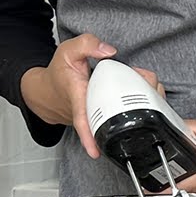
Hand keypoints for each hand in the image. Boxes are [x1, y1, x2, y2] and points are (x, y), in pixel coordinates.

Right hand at [20, 34, 164, 158]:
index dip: (89, 136)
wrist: (48, 91)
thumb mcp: (68, 51)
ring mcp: (98, 118)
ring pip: (122, 116)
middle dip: (136, 107)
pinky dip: (139, 103)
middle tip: (147, 85)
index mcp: (79, 98)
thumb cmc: (59, 73)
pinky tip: (144, 90)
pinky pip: (123, 115)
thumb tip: (109, 51)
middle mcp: (89, 112)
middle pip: (114, 118)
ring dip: (141, 103)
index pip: (84, 120)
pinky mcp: (104, 118)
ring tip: (147, 82)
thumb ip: (87, 45)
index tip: (94, 151)